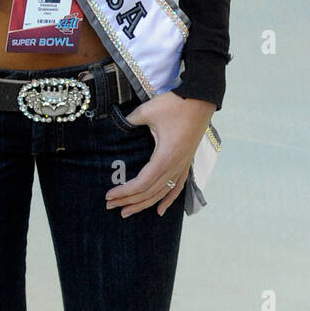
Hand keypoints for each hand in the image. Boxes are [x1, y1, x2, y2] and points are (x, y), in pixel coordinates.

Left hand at [105, 91, 215, 216]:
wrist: (201, 99)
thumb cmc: (175, 105)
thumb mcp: (147, 111)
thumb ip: (130, 120)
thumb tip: (117, 124)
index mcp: (164, 157)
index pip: (141, 183)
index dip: (124, 192)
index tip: (109, 195)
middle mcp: (174, 166)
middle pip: (150, 192)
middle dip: (129, 201)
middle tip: (110, 206)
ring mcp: (182, 165)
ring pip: (162, 193)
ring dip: (144, 204)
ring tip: (127, 211)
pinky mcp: (186, 162)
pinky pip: (177, 186)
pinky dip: (168, 200)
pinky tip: (160, 210)